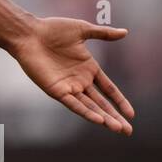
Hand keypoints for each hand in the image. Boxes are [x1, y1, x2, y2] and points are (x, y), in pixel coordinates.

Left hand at [6, 17, 134, 134]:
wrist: (29, 33)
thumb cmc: (52, 29)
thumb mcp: (82, 30)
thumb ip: (103, 33)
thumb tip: (125, 32)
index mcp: (89, 69)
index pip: (109, 89)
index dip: (120, 101)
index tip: (131, 114)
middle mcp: (80, 81)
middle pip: (102, 103)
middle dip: (115, 117)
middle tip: (128, 131)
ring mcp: (68, 87)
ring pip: (90, 107)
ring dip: (104, 118)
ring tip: (117, 129)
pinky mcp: (56, 90)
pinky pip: (73, 104)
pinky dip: (85, 112)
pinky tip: (98, 120)